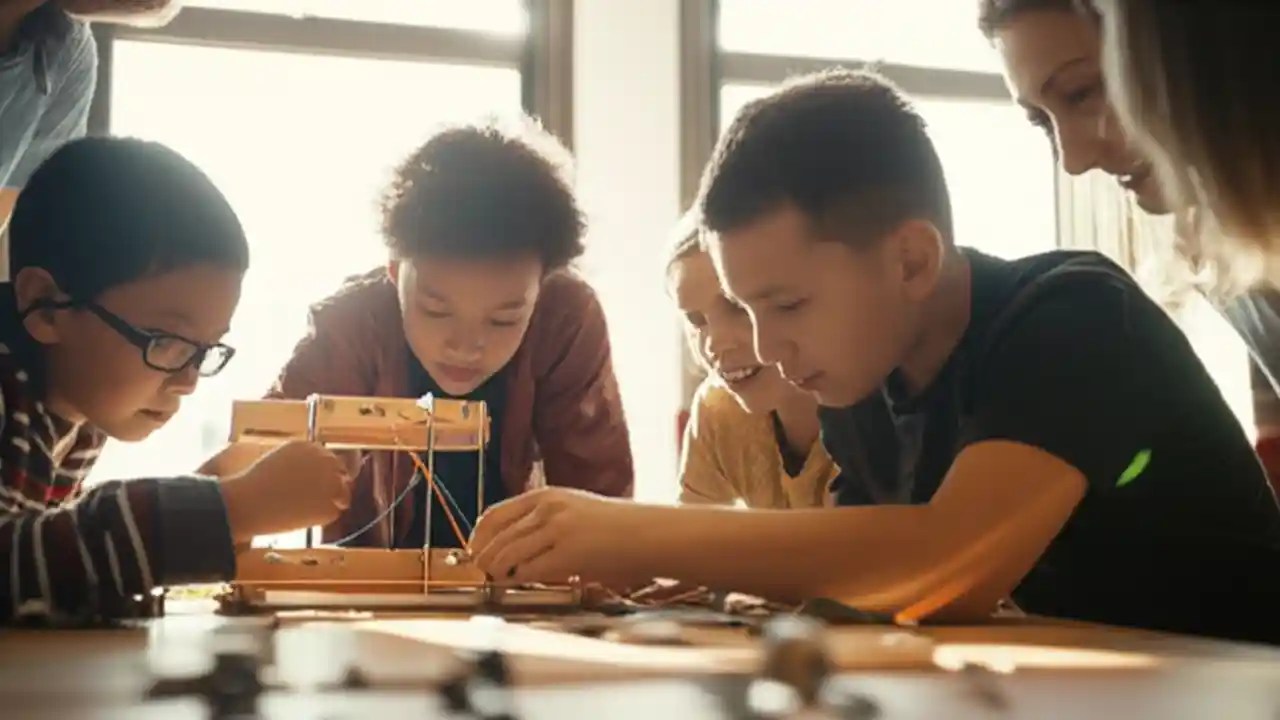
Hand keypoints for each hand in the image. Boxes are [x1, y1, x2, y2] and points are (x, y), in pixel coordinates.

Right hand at [220, 441, 352, 541]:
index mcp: (310, 447)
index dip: (323, 473)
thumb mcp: (278, 460)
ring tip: (308, 511)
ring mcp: (331, 483)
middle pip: (340, 473)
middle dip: (332, 486)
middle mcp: (325, 461)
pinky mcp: (330, 505)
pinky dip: (321, 517)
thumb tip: (311, 474)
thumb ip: (299, 462)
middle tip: (316, 500)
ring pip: (343, 494)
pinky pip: (333, 513)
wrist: (248, 502)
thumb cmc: (255, 484)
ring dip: (331, 502)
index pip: (328, 459)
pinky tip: (303, 518)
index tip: (315, 484)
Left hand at [470, 487, 650, 586]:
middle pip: (496, 537)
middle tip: (483, 574)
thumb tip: (508, 547)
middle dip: (484, 559)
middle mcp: (548, 508)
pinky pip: (529, 572)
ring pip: (507, 555)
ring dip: (499, 572)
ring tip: (501, 581)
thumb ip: (543, 523)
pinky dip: (520, 581)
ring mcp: (557, 530)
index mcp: (546, 496)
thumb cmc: (615, 527)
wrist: (648, 534)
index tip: (473, 552)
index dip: (478, 536)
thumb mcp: (574, 511)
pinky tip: (523, 584)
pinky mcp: (568, 554)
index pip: (495, 514)